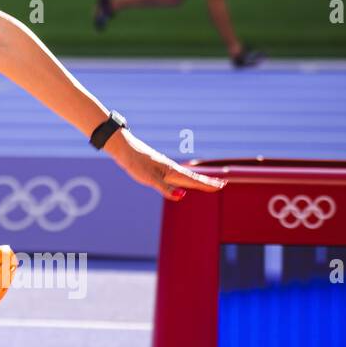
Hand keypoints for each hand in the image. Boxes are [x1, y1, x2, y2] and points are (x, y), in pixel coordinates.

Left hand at [103, 129, 225, 200]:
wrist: (123, 149)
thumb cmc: (136, 163)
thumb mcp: (150, 179)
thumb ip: (165, 188)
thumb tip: (181, 197)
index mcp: (171, 171)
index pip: (193, 180)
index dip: (207, 184)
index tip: (221, 186)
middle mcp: (170, 168)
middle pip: (192, 177)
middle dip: (206, 182)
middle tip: (221, 184)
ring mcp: (164, 167)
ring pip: (185, 175)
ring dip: (197, 180)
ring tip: (206, 183)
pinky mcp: (157, 167)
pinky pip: (175, 175)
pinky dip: (184, 178)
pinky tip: (181, 180)